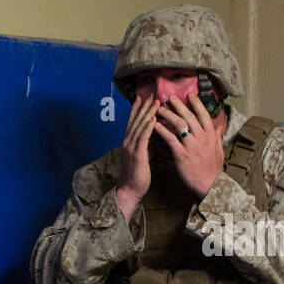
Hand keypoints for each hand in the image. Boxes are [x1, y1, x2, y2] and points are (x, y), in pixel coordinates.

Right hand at [115, 95, 159, 220]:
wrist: (130, 190)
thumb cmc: (138, 175)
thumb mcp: (144, 156)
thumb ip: (148, 144)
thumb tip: (156, 134)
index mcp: (129, 142)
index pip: (133, 122)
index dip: (138, 109)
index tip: (143, 97)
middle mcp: (128, 142)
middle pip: (136, 120)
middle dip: (144, 106)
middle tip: (151, 94)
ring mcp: (131, 148)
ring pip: (139, 126)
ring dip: (147, 113)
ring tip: (155, 102)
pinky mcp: (137, 155)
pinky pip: (143, 138)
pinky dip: (147, 127)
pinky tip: (153, 119)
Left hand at [152, 95, 224, 198]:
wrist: (209, 184)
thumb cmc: (213, 168)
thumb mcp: (219, 150)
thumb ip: (217, 137)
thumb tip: (219, 127)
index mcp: (211, 134)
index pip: (203, 114)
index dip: (196, 103)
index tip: (189, 94)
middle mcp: (202, 137)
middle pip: (189, 116)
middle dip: (178, 105)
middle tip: (169, 97)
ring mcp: (191, 145)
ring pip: (179, 125)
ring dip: (168, 114)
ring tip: (159, 108)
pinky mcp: (182, 154)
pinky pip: (171, 139)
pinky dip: (163, 130)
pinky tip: (156, 125)